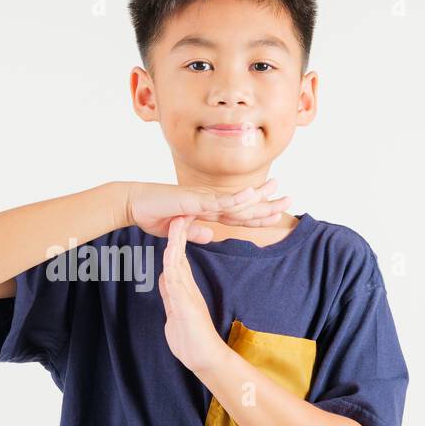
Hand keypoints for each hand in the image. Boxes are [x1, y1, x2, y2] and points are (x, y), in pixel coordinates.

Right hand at [126, 179, 290, 242]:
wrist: (134, 204)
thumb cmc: (153, 214)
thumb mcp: (177, 230)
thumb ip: (194, 232)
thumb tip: (211, 235)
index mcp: (206, 210)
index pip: (237, 214)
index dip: (257, 215)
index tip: (276, 214)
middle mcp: (208, 202)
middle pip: (243, 205)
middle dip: (266, 203)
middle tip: (289, 198)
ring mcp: (202, 199)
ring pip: (235, 200)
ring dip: (258, 196)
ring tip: (278, 190)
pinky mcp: (193, 200)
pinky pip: (217, 201)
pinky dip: (234, 198)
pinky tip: (251, 194)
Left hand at [158, 215, 229, 373]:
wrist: (205, 359)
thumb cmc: (191, 339)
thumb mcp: (175, 311)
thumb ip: (171, 294)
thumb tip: (165, 277)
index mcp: (184, 289)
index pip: (177, 259)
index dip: (175, 240)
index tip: (174, 222)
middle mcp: (187, 289)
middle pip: (179, 256)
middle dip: (178, 234)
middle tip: (179, 211)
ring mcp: (188, 297)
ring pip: (179, 266)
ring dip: (176, 245)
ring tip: (176, 224)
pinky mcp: (187, 308)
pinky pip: (178, 285)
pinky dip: (174, 269)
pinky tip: (170, 257)